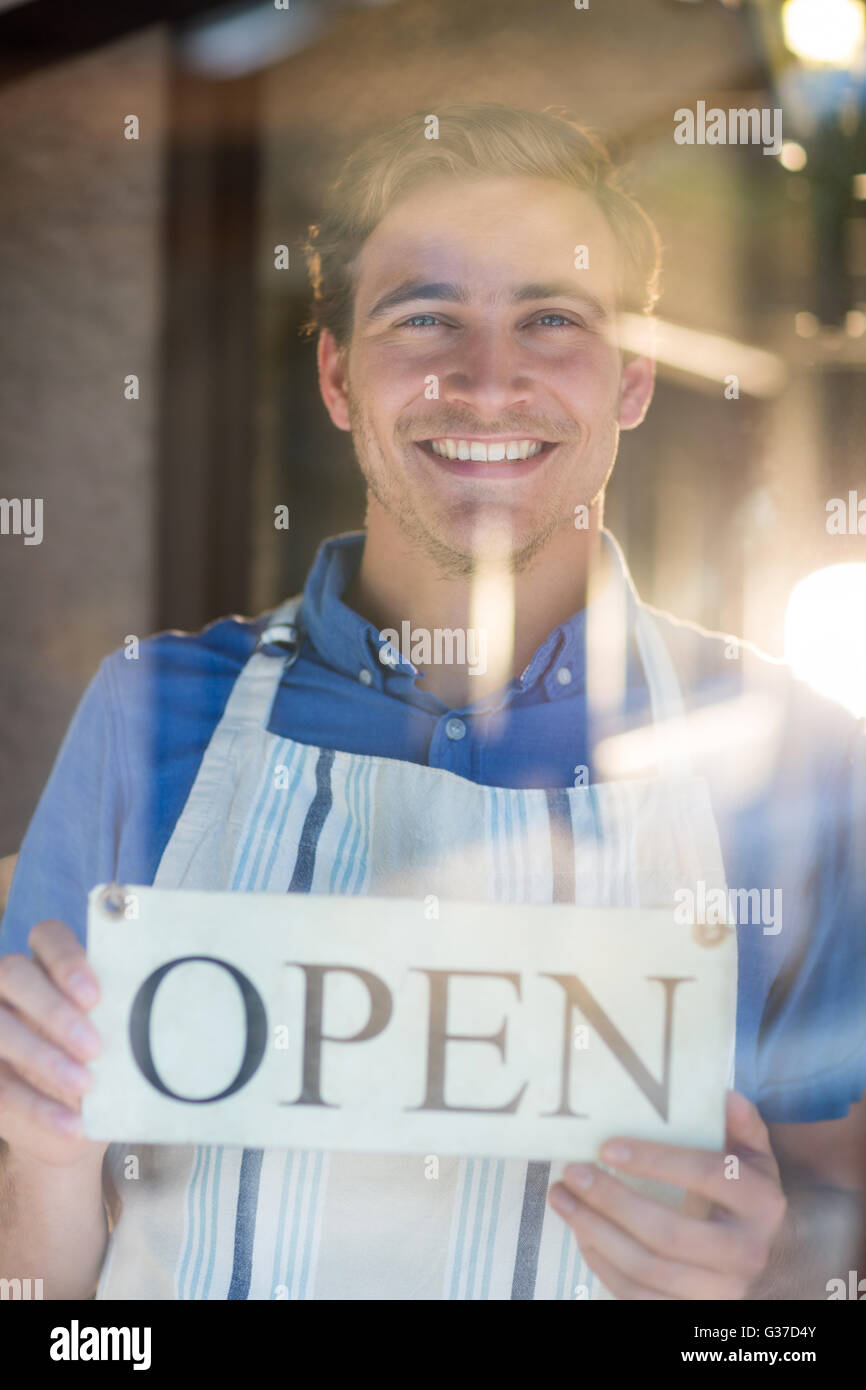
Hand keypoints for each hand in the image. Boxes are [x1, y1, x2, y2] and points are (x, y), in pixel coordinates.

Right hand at [0, 920, 105, 1165]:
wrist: (76, 1122)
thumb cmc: (109, 1063)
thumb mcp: (120, 1038)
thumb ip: (127, 1017)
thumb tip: (169, 1015)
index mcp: (49, 966)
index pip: (48, 937)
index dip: (67, 960)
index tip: (96, 997)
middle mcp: (11, 988)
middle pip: (14, 973)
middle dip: (54, 1009)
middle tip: (94, 1046)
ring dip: (44, 1056)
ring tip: (86, 1085)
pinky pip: (0, 1087)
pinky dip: (38, 1108)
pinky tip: (73, 1124)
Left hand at [548, 1090, 786, 1299]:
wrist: (763, 1253)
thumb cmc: (743, 1191)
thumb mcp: (752, 1153)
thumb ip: (741, 1123)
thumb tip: (722, 1094)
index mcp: (761, 1203)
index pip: (707, 1177)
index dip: (656, 1161)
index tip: (607, 1147)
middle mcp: (747, 1253)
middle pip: (669, 1233)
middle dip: (612, 1202)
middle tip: (572, 1172)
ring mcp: (721, 1292)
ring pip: (647, 1269)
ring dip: (595, 1232)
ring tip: (562, 1198)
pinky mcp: (692, 1313)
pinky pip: (638, 1296)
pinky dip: (602, 1265)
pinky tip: (581, 1232)